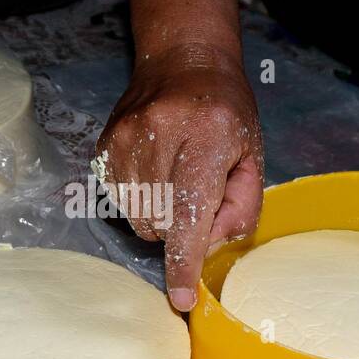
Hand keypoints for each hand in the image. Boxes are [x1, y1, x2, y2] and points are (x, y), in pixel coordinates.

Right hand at [95, 42, 263, 310]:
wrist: (183, 60)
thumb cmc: (225, 111)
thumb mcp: (252, 156)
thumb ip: (241, 207)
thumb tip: (208, 247)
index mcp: (208, 138)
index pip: (191, 213)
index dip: (184, 262)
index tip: (180, 298)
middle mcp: (162, 136)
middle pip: (164, 223)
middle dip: (183, 229)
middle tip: (198, 198)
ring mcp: (127, 139)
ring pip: (139, 217)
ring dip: (160, 216)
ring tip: (175, 181)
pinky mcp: (106, 145)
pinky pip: (120, 201)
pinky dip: (140, 201)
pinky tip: (155, 174)